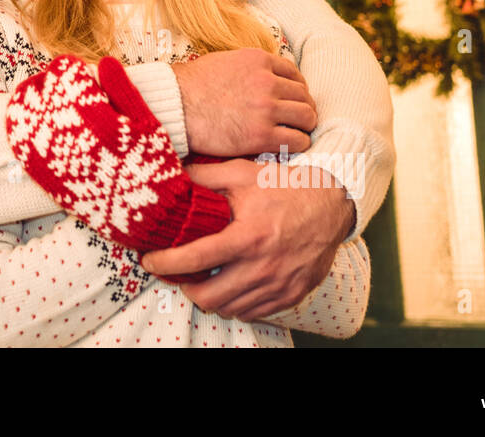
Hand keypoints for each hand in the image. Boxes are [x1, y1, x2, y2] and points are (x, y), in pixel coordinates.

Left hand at [139, 158, 354, 320]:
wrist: (334, 204)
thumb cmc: (286, 186)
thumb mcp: (244, 172)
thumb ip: (206, 175)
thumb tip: (172, 175)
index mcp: (247, 237)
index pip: (195, 260)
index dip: (165, 264)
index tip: (149, 261)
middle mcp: (263, 267)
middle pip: (209, 298)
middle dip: (186, 289)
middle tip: (179, 274)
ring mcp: (279, 285)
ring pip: (231, 309)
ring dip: (211, 298)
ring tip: (203, 279)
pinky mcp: (292, 295)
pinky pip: (254, 312)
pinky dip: (237, 304)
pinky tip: (231, 285)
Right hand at [171, 47, 316, 156]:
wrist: (174, 108)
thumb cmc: (191, 86)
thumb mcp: (223, 61)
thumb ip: (248, 67)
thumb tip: (262, 75)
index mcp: (258, 60)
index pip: (295, 73)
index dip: (298, 89)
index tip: (294, 100)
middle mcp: (267, 82)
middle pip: (304, 96)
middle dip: (303, 108)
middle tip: (298, 120)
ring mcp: (267, 108)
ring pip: (307, 117)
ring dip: (304, 126)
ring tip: (296, 133)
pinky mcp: (262, 135)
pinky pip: (297, 140)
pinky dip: (298, 144)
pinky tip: (290, 146)